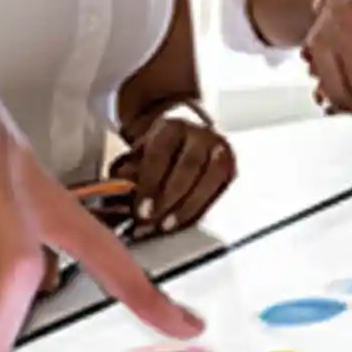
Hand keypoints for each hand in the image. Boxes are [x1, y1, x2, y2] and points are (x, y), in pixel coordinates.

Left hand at [109, 116, 236, 237]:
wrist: (184, 139)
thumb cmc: (158, 153)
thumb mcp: (138, 155)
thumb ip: (130, 174)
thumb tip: (120, 198)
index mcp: (171, 127)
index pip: (160, 153)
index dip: (150, 183)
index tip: (141, 209)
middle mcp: (199, 134)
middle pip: (188, 166)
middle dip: (169, 197)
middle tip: (152, 220)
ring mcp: (219, 149)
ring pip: (210, 178)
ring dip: (188, 206)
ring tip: (168, 225)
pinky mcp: (230, 167)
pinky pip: (220, 189)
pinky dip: (202, 208)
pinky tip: (186, 220)